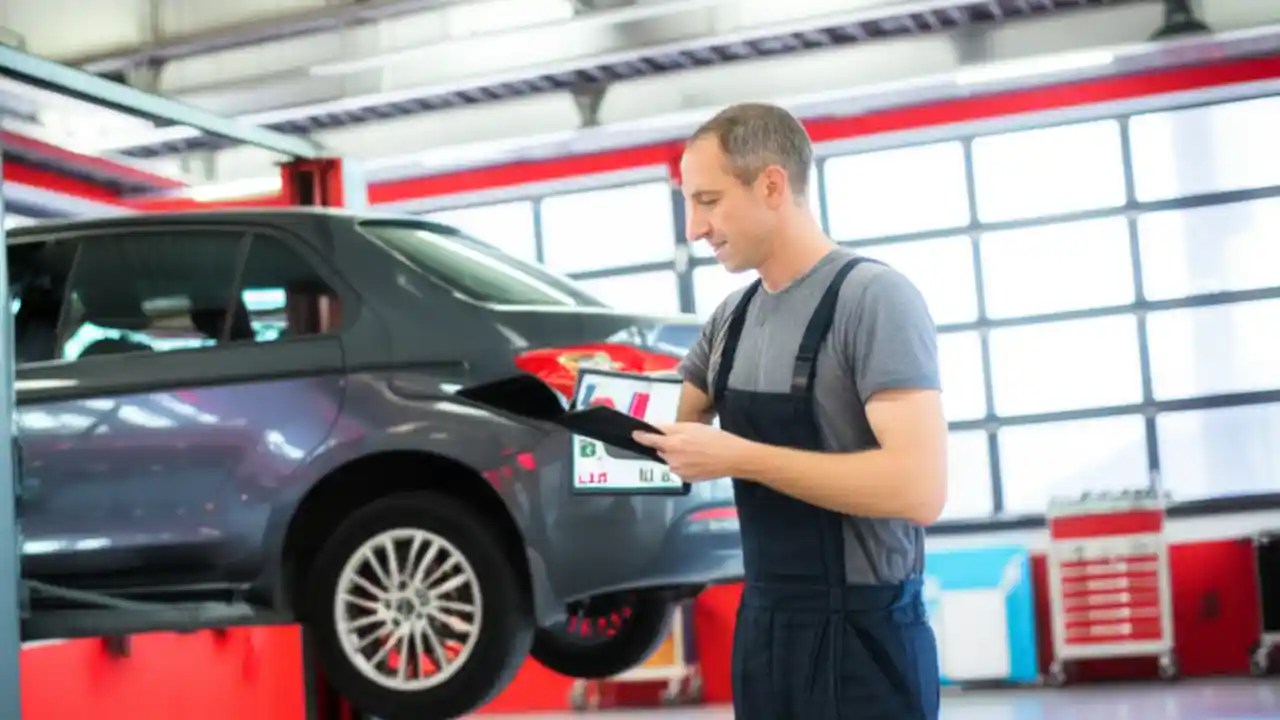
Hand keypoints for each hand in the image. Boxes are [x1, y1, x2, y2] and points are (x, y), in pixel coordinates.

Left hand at [632, 423, 754, 481]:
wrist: (733, 458)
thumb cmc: (715, 438)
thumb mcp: (693, 426)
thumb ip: (672, 428)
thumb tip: (657, 429)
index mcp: (673, 443)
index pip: (650, 440)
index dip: (641, 436)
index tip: (634, 434)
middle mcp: (672, 459)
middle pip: (661, 451)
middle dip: (667, 446)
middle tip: (686, 440)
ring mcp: (679, 471)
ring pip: (671, 461)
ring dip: (676, 455)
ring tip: (696, 451)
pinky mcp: (686, 479)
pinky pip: (679, 469)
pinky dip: (684, 464)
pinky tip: (698, 461)